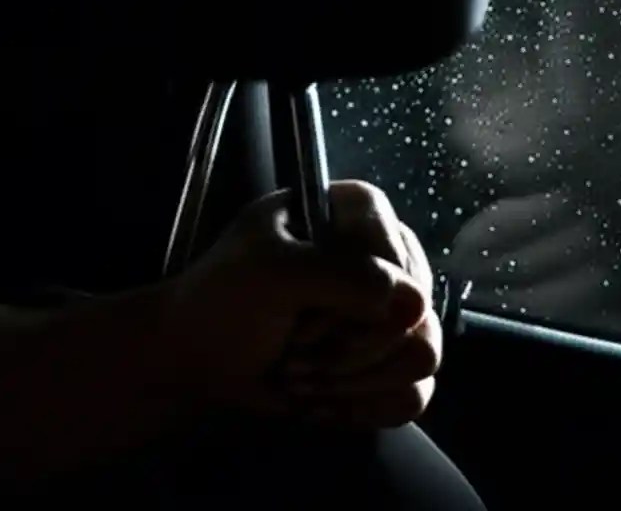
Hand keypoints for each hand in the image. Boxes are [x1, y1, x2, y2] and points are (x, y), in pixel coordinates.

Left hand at [163, 181, 423, 419]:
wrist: (200, 363)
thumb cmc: (223, 303)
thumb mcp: (269, 274)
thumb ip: (340, 275)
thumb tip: (413, 303)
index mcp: (347, 214)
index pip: (395, 242)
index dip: (366, 283)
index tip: (319, 304)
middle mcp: (378, 257)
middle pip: (416, 305)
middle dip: (349, 342)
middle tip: (294, 344)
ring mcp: (387, 312)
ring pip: (421, 352)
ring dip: (354, 378)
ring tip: (302, 374)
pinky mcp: (386, 361)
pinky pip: (416, 391)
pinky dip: (367, 406)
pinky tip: (326, 403)